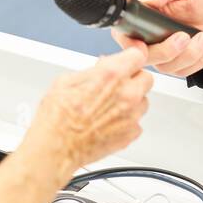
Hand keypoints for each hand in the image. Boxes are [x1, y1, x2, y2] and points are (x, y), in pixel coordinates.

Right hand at [31, 43, 153, 167]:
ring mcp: (131, 115)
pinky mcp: (130, 134)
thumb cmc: (57, 117)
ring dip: (132, 101)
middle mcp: (126, 93)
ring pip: (144, 101)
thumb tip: (102, 66)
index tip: (129, 59)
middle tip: (118, 84)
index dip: (132, 56)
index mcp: (111, 74)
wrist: (55, 147)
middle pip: (146, 78)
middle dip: (134, 78)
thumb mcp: (68, 80)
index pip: (138, 55)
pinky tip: (110, 122)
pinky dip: (127, 121)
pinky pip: (137, 122)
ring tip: (110, 106)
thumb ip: (93, 70)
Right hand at [111, 0, 202, 76]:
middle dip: (166, 51)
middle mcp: (146, 39)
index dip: (131, 45)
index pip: (124, 36)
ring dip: (189, 54)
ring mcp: (160, 54)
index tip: (144, 46)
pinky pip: (184, 71)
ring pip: (166, 67)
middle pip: (145, 57)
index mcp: (140, 17)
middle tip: (184, 36)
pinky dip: (199, 59)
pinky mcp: (176, 64)